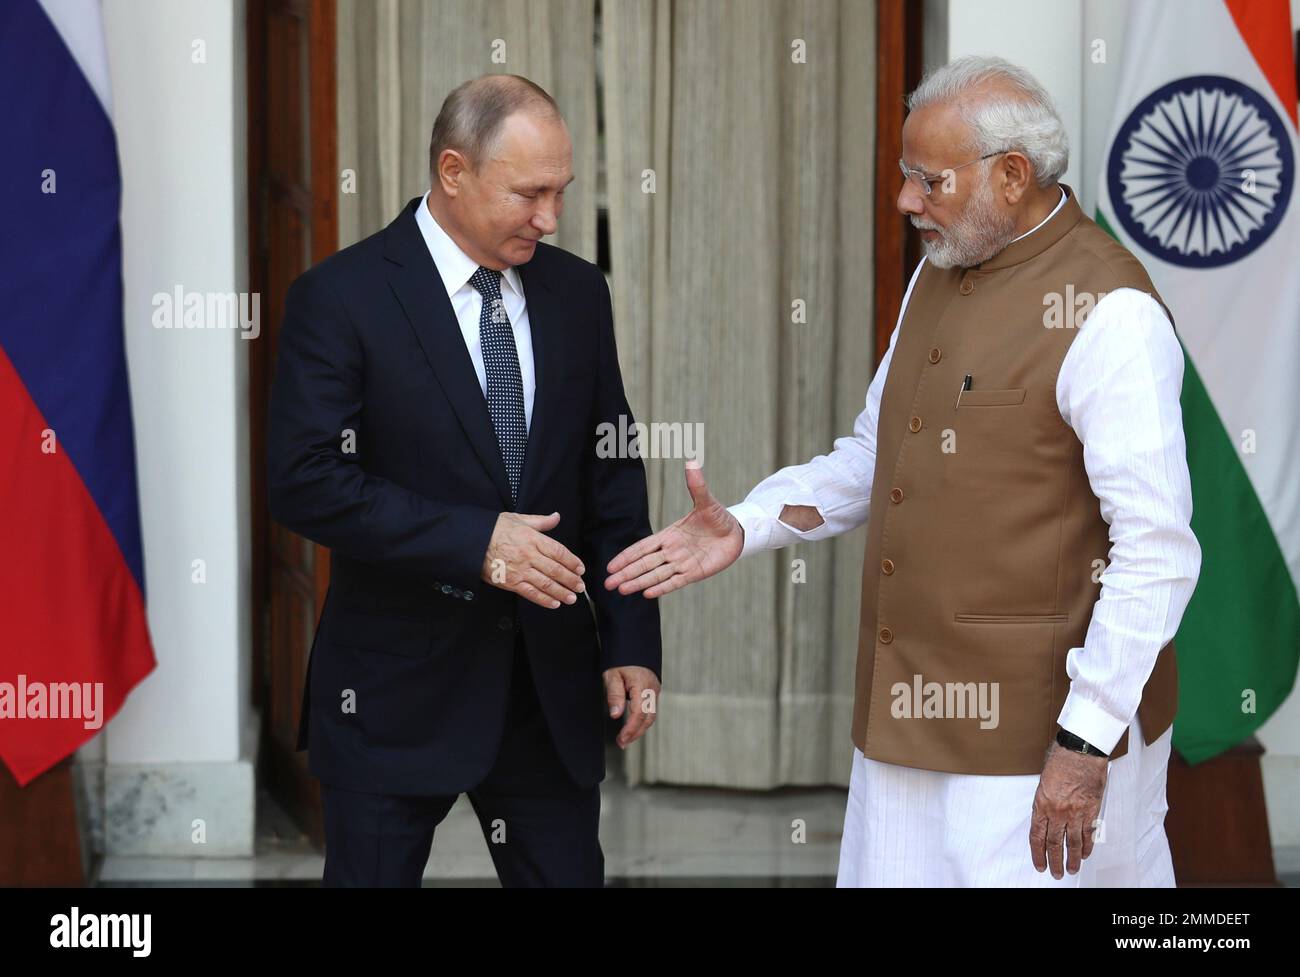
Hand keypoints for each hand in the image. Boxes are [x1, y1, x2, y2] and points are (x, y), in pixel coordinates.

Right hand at [481, 511, 584, 608]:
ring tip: (572, 598)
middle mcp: (528, 555)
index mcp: (532, 538)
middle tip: (581, 586)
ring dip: (561, 592)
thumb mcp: (518, 519)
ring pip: (546, 584)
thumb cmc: (494, 529)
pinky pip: (530, 593)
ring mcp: (520, 570)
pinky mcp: (510, 583)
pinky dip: (544, 600)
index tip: (581, 569)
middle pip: (555, 569)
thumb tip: (556, 516)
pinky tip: (554, 603)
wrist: (471, 542)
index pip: (558, 551)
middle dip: (571, 579)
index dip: (572, 562)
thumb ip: (540, 521)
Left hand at [603, 666, 660, 747]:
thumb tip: (615, 715)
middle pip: (648, 718)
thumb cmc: (622, 659)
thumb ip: (614, 695)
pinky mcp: (653, 692)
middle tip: (622, 743)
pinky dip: (642, 721)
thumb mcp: (612, 674)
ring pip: (651, 716)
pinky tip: (632, 727)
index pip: (638, 713)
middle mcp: (652, 690)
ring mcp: (655, 691)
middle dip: (635, 733)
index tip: (621, 739)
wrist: (635, 646)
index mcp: (642, 685)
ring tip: (626, 739)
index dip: (630, 729)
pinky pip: (650, 710)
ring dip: (639, 729)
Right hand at [604, 460, 742, 597]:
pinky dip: (662, 587)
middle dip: (626, 573)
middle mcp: (672, 551)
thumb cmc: (719, 517)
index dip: (626, 556)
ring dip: (639, 582)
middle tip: (607, 585)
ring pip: (656, 574)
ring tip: (622, 590)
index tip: (610, 566)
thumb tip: (691, 462)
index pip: (643, 547)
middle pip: (644, 564)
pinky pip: (675, 581)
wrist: (737, 533)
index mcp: (669, 535)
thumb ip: (697, 486)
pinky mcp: (695, 573)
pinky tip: (647, 594)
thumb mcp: (707, 501)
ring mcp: (682, 563)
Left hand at [1028, 740, 1108, 878]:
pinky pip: (1089, 833)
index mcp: (1042, 804)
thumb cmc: (1061, 761)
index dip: (1038, 853)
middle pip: (1055, 843)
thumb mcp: (1044, 782)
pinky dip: (1087, 846)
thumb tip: (1045, 817)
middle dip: (1054, 861)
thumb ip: (1044, 802)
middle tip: (1055, 873)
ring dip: (1072, 859)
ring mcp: (1076, 812)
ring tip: (1071, 869)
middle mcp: (1058, 811)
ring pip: (1073, 842)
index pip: (1037, 836)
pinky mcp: (1091, 810)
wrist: (1080, 751)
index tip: (1039, 864)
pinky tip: (1084, 854)